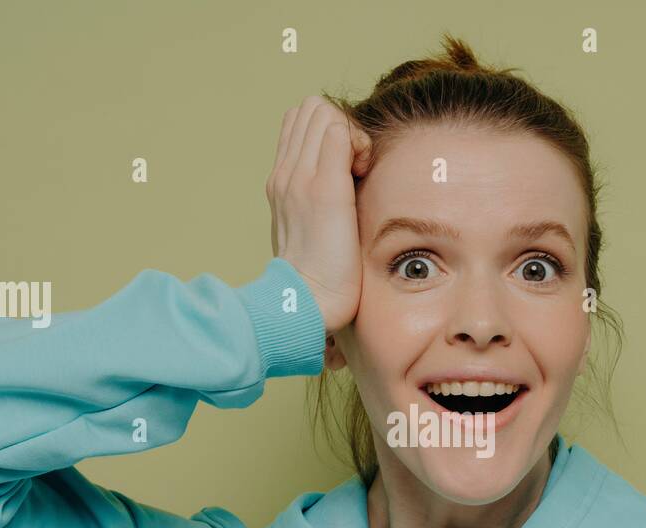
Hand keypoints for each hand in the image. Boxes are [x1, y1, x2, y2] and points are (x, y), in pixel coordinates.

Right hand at [266, 95, 372, 334]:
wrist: (304, 302)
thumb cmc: (320, 276)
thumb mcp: (312, 230)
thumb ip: (320, 201)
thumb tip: (348, 185)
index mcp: (282, 182)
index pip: (300, 121)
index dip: (328, 131)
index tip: (346, 166)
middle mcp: (285, 173)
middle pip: (310, 107)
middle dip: (340, 124)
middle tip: (355, 164)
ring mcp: (300, 178)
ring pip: (322, 110)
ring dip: (349, 131)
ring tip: (358, 170)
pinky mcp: (323, 189)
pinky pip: (338, 130)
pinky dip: (357, 142)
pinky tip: (363, 174)